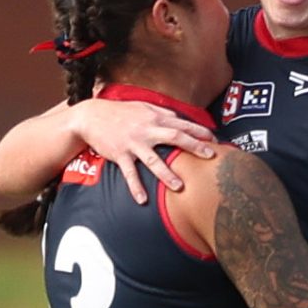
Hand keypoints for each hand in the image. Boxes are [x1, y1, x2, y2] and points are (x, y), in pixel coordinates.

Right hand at [73, 97, 217, 202]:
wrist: (91, 116)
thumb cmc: (120, 112)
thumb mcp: (143, 106)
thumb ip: (163, 113)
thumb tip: (181, 119)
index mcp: (155, 118)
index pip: (183, 124)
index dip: (200, 132)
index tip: (215, 140)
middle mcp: (147, 130)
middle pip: (175, 137)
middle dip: (194, 147)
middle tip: (210, 157)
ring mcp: (134, 143)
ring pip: (153, 160)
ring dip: (167, 174)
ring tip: (179, 187)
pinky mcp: (120, 154)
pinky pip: (130, 173)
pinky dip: (136, 187)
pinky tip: (142, 200)